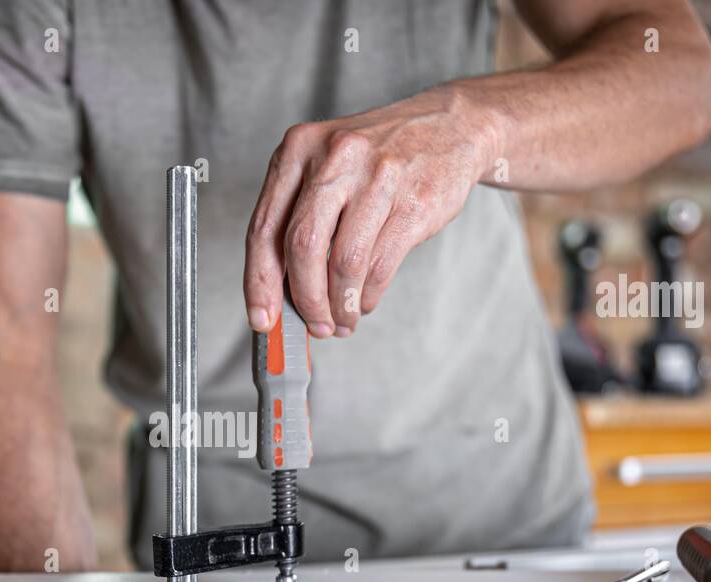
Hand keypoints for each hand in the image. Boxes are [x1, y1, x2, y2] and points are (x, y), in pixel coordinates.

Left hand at [244, 85, 496, 338]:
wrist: (452, 126)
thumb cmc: (377, 157)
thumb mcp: (326, 168)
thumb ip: (298, 221)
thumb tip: (278, 294)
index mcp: (298, 149)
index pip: (264, 228)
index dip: (259, 283)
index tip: (260, 320)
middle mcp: (335, 158)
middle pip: (302, 248)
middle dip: (305, 300)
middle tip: (312, 326)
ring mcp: (378, 178)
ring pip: (345, 263)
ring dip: (341, 305)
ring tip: (343, 320)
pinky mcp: (414, 202)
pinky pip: (380, 266)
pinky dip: (368, 295)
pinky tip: (364, 300)